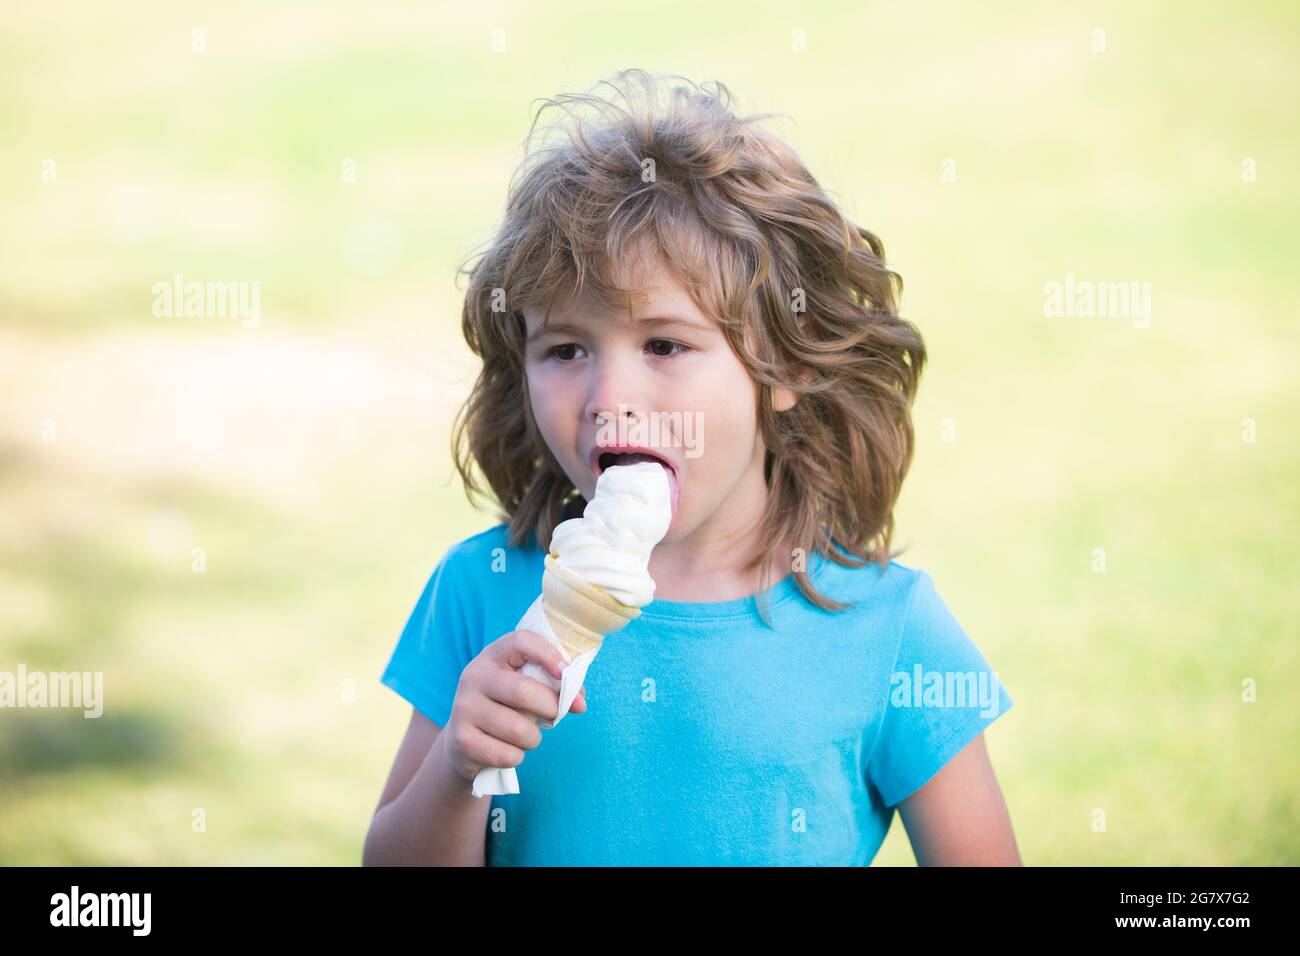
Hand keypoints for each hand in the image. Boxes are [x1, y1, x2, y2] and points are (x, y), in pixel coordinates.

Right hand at [442, 629, 586, 782]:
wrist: (463, 742)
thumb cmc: (506, 708)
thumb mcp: (524, 686)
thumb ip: (553, 686)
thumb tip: (579, 703)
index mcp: (493, 656)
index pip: (522, 642)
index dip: (548, 654)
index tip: (566, 673)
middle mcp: (473, 677)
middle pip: (523, 691)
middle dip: (550, 708)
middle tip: (555, 716)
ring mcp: (464, 707)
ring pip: (518, 729)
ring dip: (533, 739)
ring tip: (526, 735)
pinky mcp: (461, 740)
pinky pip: (507, 754)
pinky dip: (516, 757)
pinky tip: (506, 750)